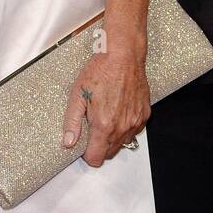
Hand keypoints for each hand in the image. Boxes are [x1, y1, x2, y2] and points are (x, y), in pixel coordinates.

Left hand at [62, 22, 150, 165]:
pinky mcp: (144, 114)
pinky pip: (134, 131)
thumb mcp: (77, 94)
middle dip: (99, 146)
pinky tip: (118, 112)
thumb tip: (68, 141)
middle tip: (92, 127)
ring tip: (106, 117)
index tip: (84, 146)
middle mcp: (122, 126)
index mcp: (104, 125)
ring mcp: (135, 121)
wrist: (123, 54)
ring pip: (123, 143)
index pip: (96, 158)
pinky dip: (126, 127)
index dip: (87, 154)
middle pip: (109, 153)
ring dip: (113, 137)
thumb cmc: (101, 70)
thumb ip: (72, 122)